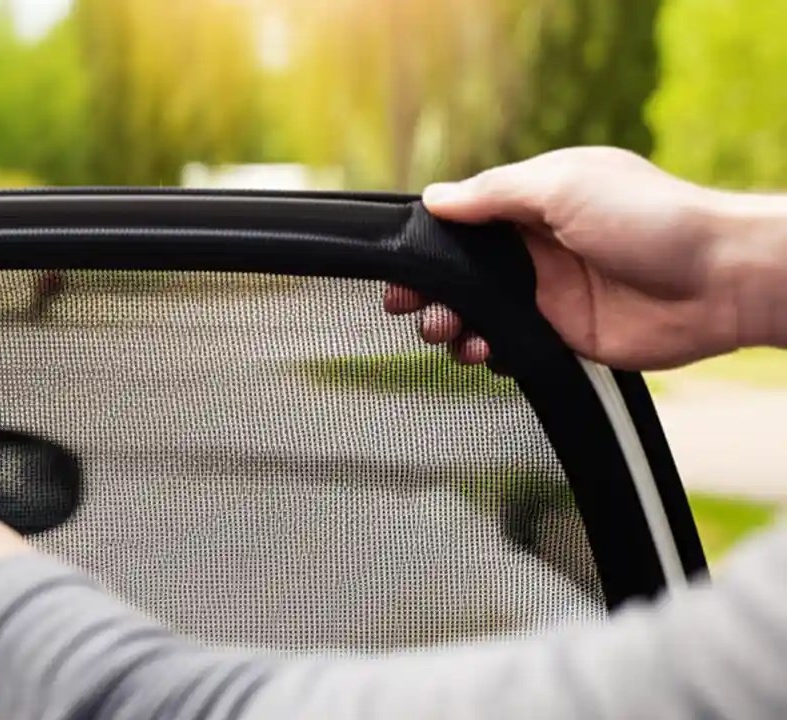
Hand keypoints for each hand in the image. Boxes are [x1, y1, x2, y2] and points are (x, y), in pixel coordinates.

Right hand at [385, 147, 754, 370]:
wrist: (717, 280)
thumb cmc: (650, 219)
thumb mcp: (562, 186)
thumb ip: (493, 195)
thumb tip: (435, 198)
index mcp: (532, 204)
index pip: (461, 225)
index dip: (426, 247)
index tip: (397, 269)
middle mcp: (535, 250)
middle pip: (459, 275)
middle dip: (427, 293)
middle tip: (408, 307)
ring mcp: (547, 295)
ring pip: (477, 315)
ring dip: (452, 326)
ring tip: (450, 334)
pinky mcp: (562, 336)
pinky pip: (508, 348)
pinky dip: (488, 354)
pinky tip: (487, 352)